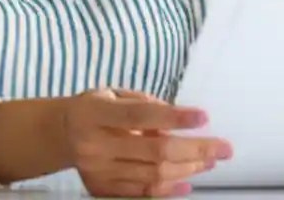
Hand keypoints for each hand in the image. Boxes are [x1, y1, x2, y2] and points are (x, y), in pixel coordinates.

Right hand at [60, 88, 231, 196]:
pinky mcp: (100, 189)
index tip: (204, 117)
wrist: (60, 134)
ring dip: (188, 169)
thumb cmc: (96, 108)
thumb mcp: (115, 94)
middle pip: (154, 152)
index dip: (174, 118)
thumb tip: (180, 122)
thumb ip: (146, 105)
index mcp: (96, 113)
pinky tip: (188, 181)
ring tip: (210, 160)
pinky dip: (169, 188)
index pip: (141, 115)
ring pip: (153, 175)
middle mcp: (95, 144)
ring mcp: (97, 171)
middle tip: (223, 148)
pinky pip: (142, 192)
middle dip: (195, 150)